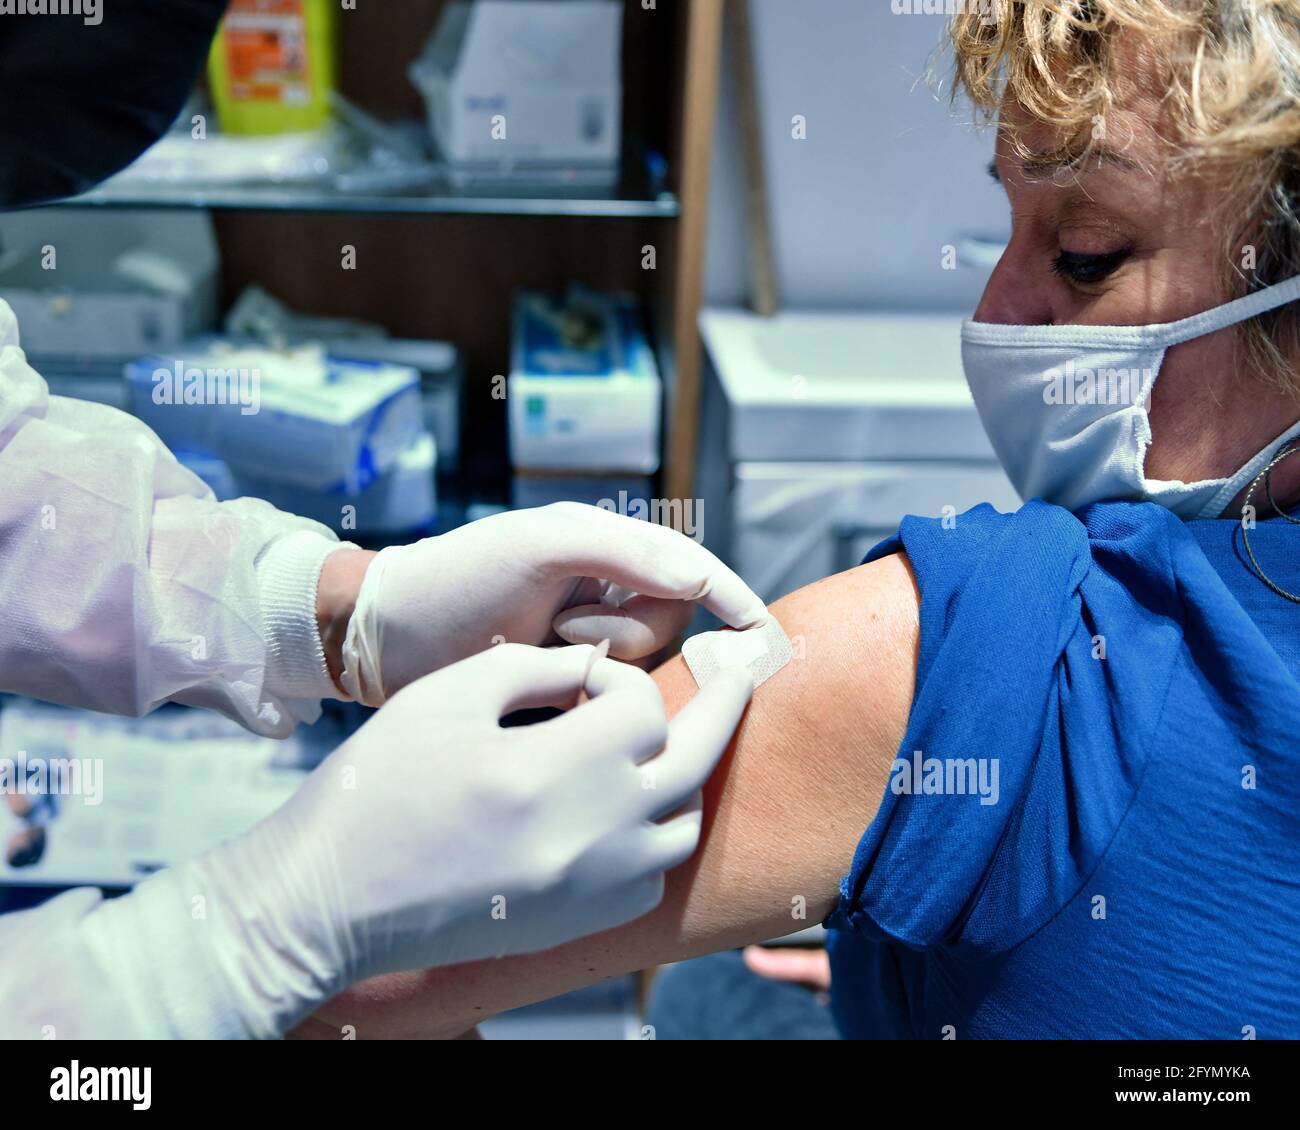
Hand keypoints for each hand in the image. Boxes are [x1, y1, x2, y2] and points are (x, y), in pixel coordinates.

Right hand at [106, 642, 752, 1037]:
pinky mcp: (576, 923)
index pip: (642, 707)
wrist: (327, 899)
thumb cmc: (375, 788)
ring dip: (681, 774)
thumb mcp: (448, 697)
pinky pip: (652, 874)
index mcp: (552, 772)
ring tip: (661, 743)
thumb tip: (598, 666)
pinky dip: (654, 833)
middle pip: (693, 763)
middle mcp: (587, 838)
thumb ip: (537, 668)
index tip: (584, 676)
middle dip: (723, 707)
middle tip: (745, 669)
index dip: (618, 678)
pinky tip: (623, 807)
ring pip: (681, 823)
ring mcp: (588, 889)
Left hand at [325, 502, 767, 705]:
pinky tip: (546, 680)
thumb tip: (697, 577)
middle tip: (565, 635)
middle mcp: (603, 592)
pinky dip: (590, 691)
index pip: (690, 572)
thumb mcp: (536, 545)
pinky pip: (610, 695)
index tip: (766, 638)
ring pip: (641, 662)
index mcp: (604, 549)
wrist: (386, 639)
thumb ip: (619, 552)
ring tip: (542, 652)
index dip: (732, 600)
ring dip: (598, 661)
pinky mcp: (564, 684)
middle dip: (627, 633)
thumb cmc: (457, 576)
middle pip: (669, 623)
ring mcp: (584, 640)